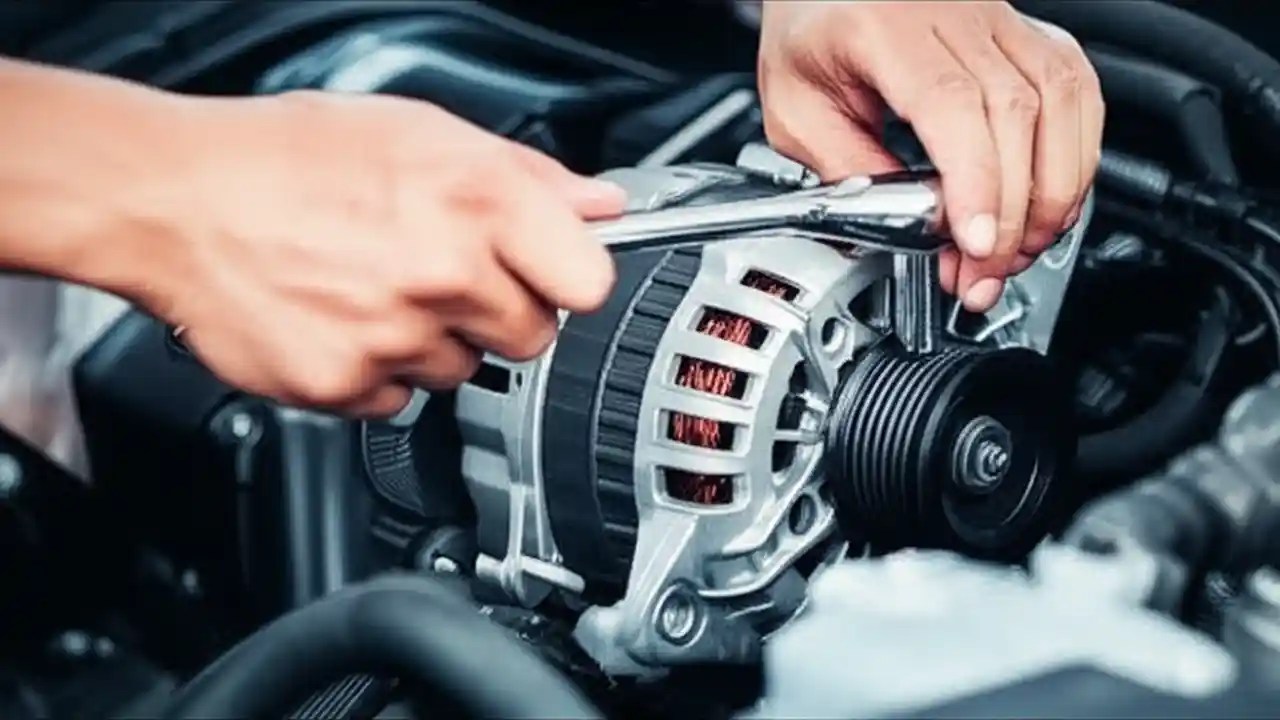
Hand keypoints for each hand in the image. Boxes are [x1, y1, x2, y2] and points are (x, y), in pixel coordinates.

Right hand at [144, 92, 623, 416]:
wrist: (174, 200)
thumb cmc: (288, 157)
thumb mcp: (420, 131)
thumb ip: (526, 175)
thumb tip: (597, 205)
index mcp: (477, 202)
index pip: (589, 281)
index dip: (571, 277)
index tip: (553, 274)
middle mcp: (444, 274)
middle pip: (532, 337)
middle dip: (501, 312)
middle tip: (448, 276)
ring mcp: (395, 338)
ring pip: (462, 372)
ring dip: (435, 342)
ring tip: (377, 289)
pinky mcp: (345, 386)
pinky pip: (396, 400)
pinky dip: (376, 372)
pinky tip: (343, 321)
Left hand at [758, 1, 1102, 310]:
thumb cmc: (810, 33)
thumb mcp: (796, 112)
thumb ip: (848, 171)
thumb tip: (910, 230)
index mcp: (884, 30)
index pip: (952, 105)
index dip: (976, 182)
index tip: (976, 244)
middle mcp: (954, 15)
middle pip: (1016, 113)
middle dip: (1013, 213)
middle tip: (985, 273)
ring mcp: (999, 21)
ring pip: (1062, 100)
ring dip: (1054, 191)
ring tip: (1021, 247)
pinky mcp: (1027, 33)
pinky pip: (1076, 90)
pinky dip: (1075, 154)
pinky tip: (1050, 199)